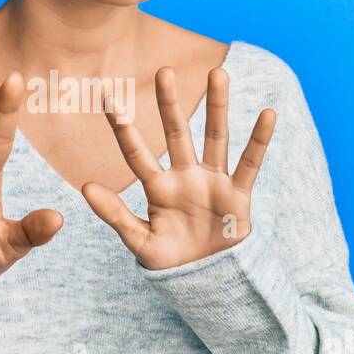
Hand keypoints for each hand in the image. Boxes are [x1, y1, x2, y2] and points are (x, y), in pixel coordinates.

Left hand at [81, 67, 275, 270]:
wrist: (207, 282)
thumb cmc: (171, 262)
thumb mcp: (140, 243)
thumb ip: (115, 215)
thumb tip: (85, 187)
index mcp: (158, 189)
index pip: (136, 154)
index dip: (123, 129)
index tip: (109, 98)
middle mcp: (185, 177)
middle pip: (177, 134)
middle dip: (170, 104)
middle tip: (163, 71)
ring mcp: (212, 182)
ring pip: (214, 137)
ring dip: (217, 106)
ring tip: (217, 72)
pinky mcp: (238, 195)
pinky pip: (249, 164)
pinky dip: (259, 140)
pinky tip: (267, 114)